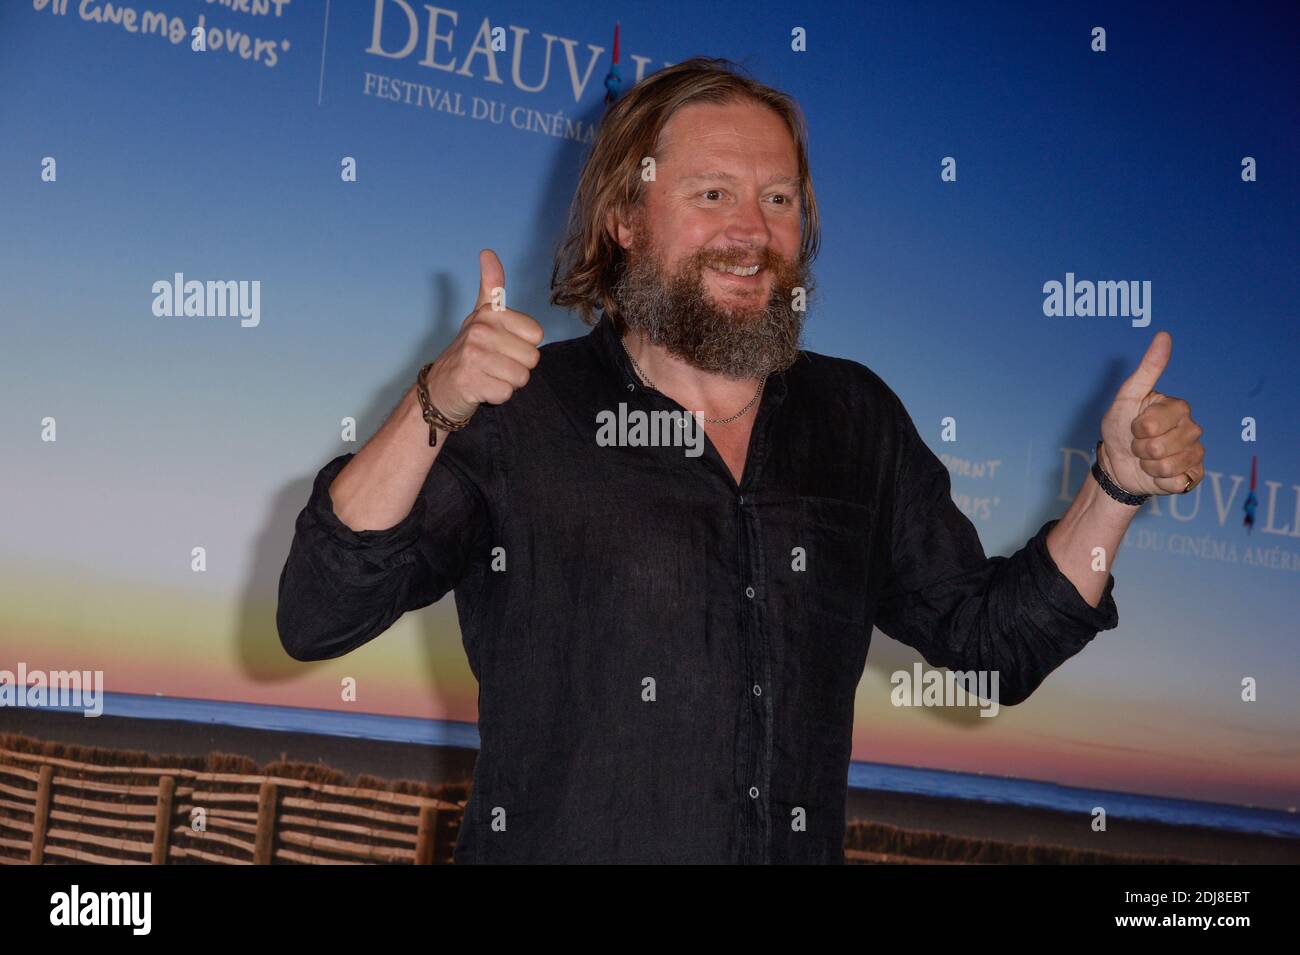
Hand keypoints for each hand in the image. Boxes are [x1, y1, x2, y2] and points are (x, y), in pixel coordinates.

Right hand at [423, 249, 543, 421]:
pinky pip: (507, 393)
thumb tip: (487, 251)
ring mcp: (473, 355)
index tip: (503, 346)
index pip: (537, 335)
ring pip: (521, 377)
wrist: (439, 389)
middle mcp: (480, 330)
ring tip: (488, 375)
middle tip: (494, 365)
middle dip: (517, 367)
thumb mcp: (480, 316)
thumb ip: (491, 285)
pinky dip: (497, 396)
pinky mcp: (470, 381)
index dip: (524, 346)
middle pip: (532, 358)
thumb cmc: (468, 352)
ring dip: (508, 382)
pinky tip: (481, 389)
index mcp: (488, 313)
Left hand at [1098, 330, 1204, 496]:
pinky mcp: (1194, 474)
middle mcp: (1192, 427)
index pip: (1152, 424)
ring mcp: (1195, 451)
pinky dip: (1160, 480)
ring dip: (1148, 465)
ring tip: (1145, 458)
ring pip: (1168, 465)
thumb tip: (1164, 335)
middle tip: (1138, 444)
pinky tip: (1157, 473)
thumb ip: (1148, 369)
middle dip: (1140, 449)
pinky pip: (1177, 481)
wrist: (1117, 463)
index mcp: (1178, 407)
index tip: (1134, 425)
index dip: (1137, 429)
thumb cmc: (1120, 428)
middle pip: (1160, 446)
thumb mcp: (1127, 397)